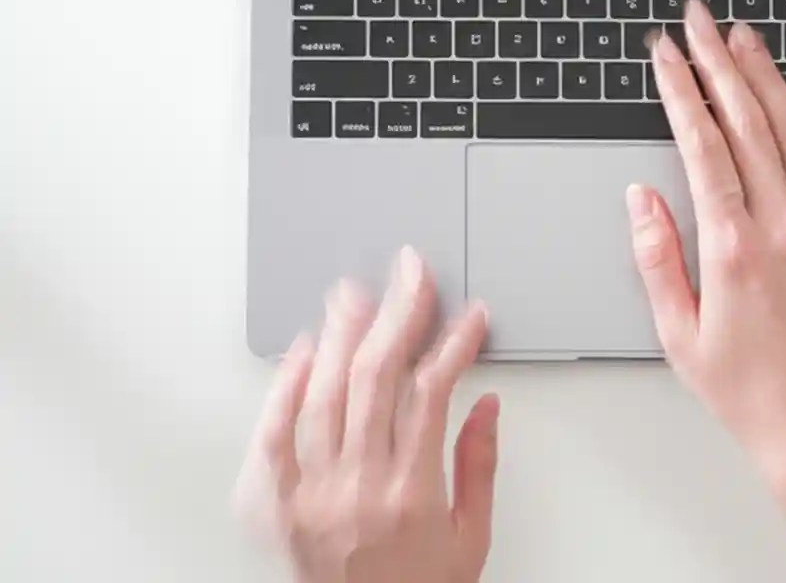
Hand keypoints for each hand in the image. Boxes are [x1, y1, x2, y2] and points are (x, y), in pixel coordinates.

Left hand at [235, 248, 498, 582]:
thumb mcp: (472, 538)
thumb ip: (479, 467)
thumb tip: (485, 405)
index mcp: (413, 494)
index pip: (432, 391)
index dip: (453, 343)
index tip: (470, 315)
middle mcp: (358, 486)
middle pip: (377, 376)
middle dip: (398, 312)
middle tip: (409, 273)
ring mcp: (311, 492)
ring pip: (325, 391)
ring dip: (342, 333)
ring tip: (355, 293)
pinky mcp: (274, 501)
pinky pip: (274, 431)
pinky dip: (287, 384)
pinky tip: (303, 351)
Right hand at [629, 0, 785, 581]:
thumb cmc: (751, 395)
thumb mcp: (680, 335)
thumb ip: (658, 259)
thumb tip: (642, 199)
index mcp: (733, 248)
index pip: (701, 145)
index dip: (679, 90)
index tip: (664, 53)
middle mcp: (784, 227)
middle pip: (746, 122)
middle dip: (716, 62)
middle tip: (697, 20)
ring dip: (767, 77)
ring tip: (744, 37)